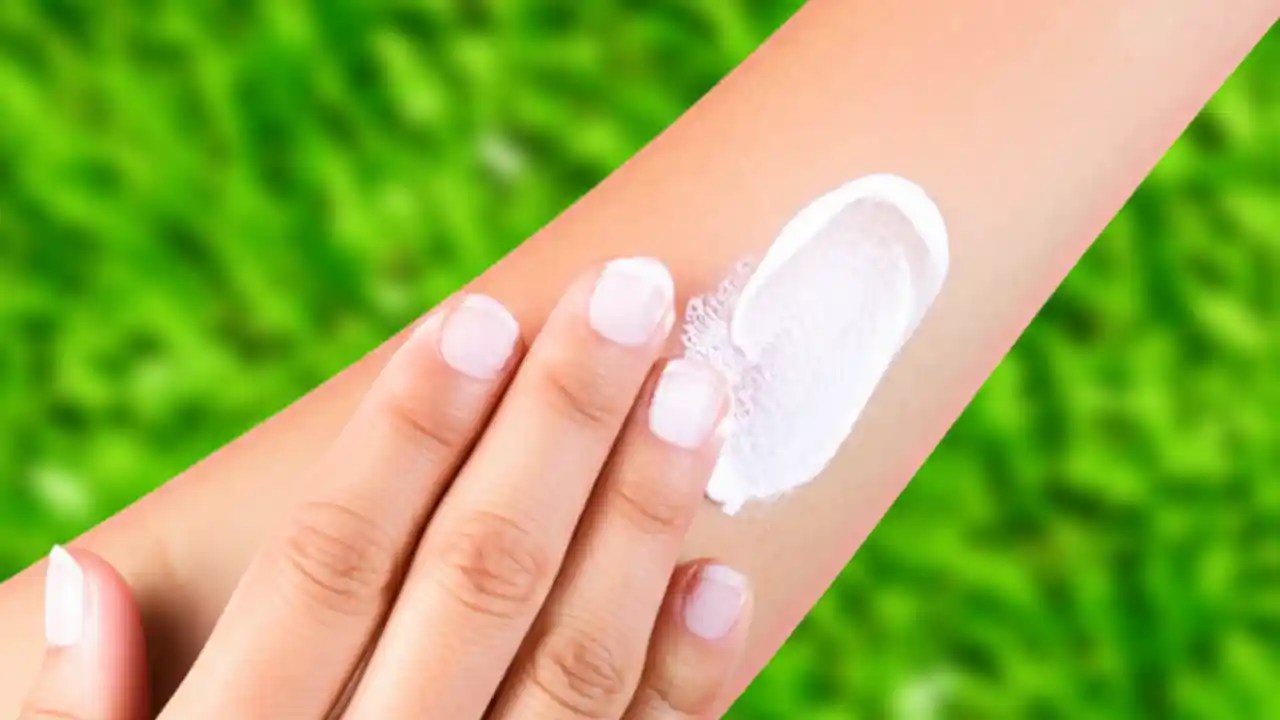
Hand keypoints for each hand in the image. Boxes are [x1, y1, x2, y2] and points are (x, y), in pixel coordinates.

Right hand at [21, 258, 751, 718]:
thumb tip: (74, 577)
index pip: (333, 568)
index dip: (405, 439)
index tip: (476, 318)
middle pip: (477, 581)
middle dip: (558, 429)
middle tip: (634, 299)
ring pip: (572, 661)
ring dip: (641, 521)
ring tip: (699, 397)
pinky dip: (684, 680)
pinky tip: (726, 578)